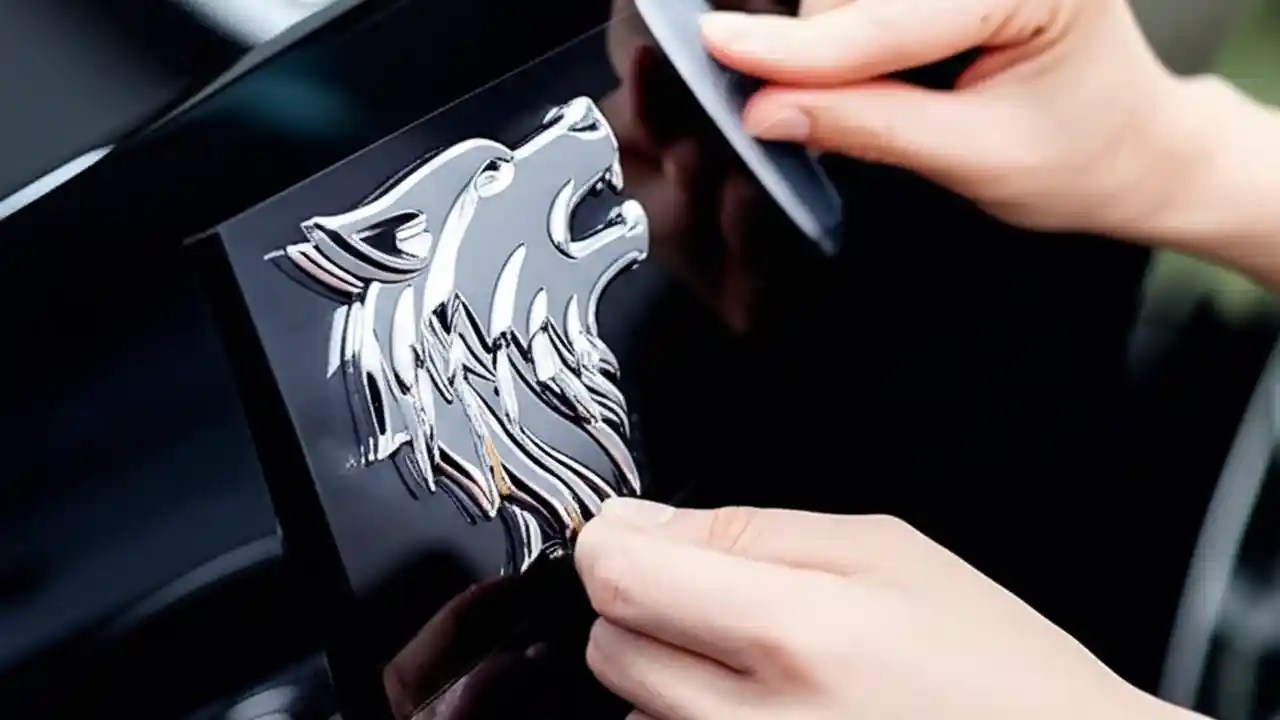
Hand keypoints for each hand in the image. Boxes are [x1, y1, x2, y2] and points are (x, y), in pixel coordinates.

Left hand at [575, 500, 1203, 719]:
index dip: (608, 542)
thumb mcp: (886, 552)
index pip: (622, 579)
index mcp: (798, 635)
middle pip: (610, 645)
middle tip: (721, 596)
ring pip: (632, 705)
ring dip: (668, 667)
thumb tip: (640, 523)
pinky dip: (691, 718)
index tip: (624, 532)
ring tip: (764, 659)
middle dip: (642, 604)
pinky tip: (765, 705)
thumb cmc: (992, 669)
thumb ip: (750, 532)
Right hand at [697, 0, 1241, 245]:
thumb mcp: (976, 158)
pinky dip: (839, 33)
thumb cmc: (1081, 156)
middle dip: (813, 51)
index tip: (716, 48)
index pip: (891, 18)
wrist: (1128, 149)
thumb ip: (869, 126)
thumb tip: (767, 109)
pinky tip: (849, 66)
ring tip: (867, 93)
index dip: (798, 47)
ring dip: (825, 41)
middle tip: (795, 110)